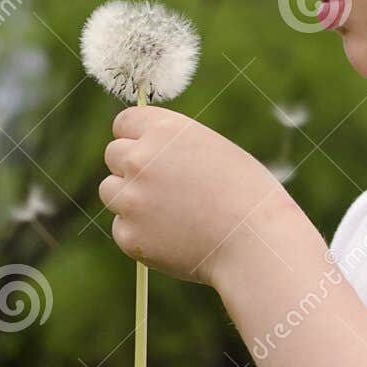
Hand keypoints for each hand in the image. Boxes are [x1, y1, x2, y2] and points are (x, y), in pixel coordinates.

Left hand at [99, 105, 296, 286]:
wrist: (255, 243)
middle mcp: (140, 159)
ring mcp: (130, 198)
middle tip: (162, 188)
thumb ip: (175, 148)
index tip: (147, 152)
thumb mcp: (214, 151)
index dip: (136, 138)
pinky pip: (122, 228)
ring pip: (111, 192)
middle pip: (113, 155)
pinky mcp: (128, 235)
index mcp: (164, 130)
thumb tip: (147, 152)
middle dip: (131, 169)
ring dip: (131, 200)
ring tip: (170, 214)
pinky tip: (174, 238)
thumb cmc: (248, 196)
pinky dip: (141, 234)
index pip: (124, 123)